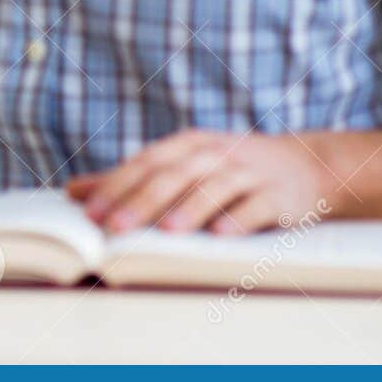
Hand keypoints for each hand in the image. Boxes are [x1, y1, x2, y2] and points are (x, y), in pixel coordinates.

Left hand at [65, 129, 338, 234]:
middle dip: (143, 201)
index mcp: (188, 146)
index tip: (90, 213)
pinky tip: (221, 235)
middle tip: (115, 227)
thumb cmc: (230, 169)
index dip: (118, 186)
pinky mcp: (278, 196)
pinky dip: (239, 219)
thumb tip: (74, 193)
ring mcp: (249, 173)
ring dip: (190, 209)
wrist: (307, 165)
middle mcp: (216, 154)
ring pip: (215, 188)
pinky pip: (257, 207)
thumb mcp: (183, 165)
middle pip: (174, 175)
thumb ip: (131, 180)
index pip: (146, 164)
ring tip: (167, 231)